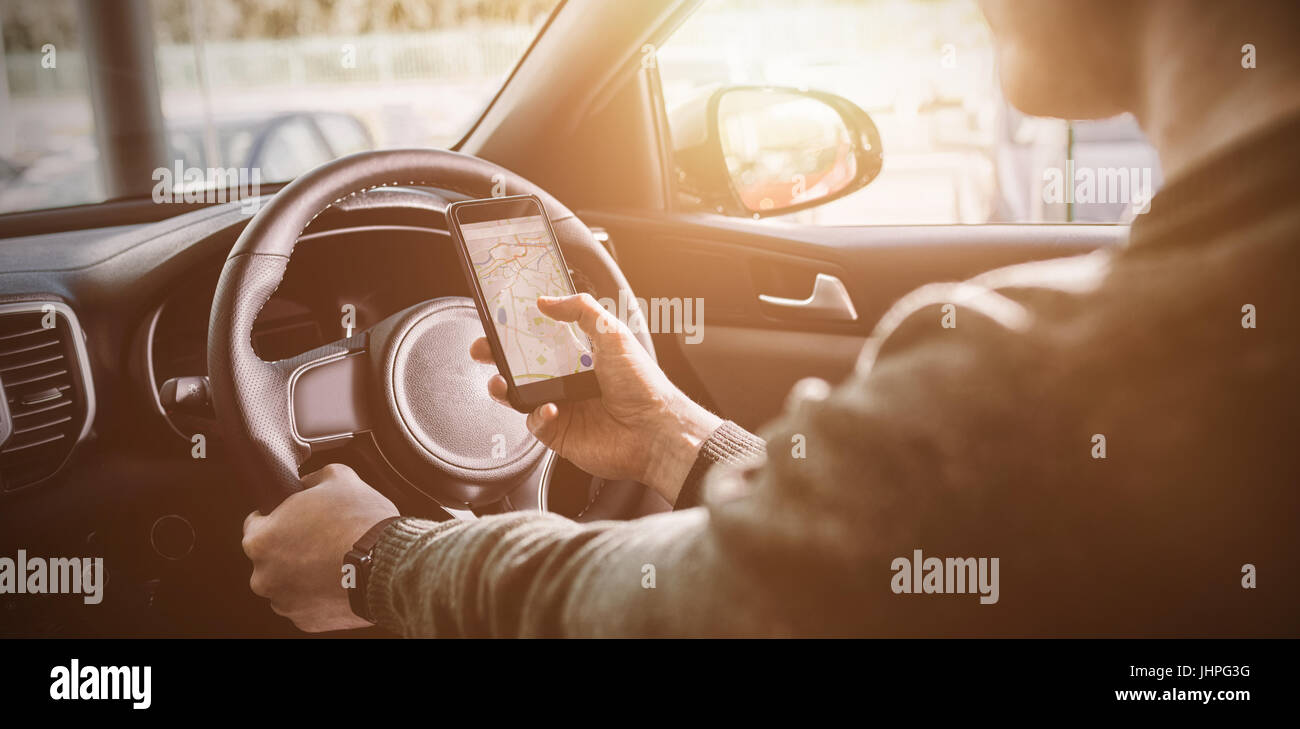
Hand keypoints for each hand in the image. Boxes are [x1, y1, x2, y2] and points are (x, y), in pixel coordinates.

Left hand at [242, 463, 398, 631]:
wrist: (389, 566)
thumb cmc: (360, 523)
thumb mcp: (339, 478)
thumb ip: (312, 479)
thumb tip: (306, 484)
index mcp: (261, 539)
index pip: (256, 523)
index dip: (279, 515)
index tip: (298, 517)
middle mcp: (263, 576)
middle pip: (272, 556)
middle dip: (293, 546)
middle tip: (323, 537)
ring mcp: (284, 602)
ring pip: (288, 582)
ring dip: (305, 572)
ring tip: (335, 560)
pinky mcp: (306, 622)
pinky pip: (307, 603)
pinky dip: (319, 594)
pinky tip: (340, 579)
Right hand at [470, 293, 720, 503]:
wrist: (656, 432)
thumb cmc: (643, 384)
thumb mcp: (613, 333)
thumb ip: (581, 310)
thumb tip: (546, 301)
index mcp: (581, 353)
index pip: (541, 337)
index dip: (518, 329)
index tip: (498, 320)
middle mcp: (568, 380)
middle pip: (522, 365)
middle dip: (498, 356)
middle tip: (483, 349)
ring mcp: (562, 407)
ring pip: (520, 395)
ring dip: (505, 386)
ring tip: (500, 381)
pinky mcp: (559, 433)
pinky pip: (534, 422)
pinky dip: (536, 414)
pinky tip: (549, 408)